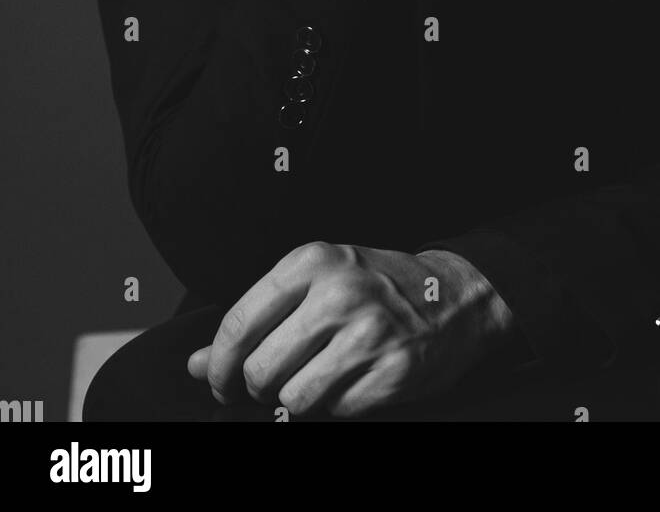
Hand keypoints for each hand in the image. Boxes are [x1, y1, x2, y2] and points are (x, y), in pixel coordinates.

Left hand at [187, 240, 514, 417]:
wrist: (451, 294)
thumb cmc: (373, 286)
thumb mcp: (313, 284)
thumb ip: (255, 321)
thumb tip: (194, 366)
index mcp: (313, 261)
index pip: (240, 325)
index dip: (219, 366)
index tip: (219, 383)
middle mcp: (340, 292)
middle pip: (262, 370)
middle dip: (259, 388)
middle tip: (274, 383)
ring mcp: (370, 332)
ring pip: (295, 399)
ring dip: (297, 402)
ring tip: (315, 380)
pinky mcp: (395, 370)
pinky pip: (337, 412)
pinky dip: (336, 406)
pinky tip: (351, 382)